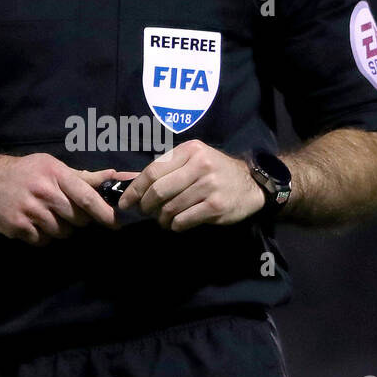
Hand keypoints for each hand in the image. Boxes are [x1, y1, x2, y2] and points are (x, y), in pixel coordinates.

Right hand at [0, 153, 138, 245]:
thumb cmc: (27, 171)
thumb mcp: (53, 166)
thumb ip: (83, 176)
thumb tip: (114, 176)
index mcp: (56, 174)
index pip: (86, 197)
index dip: (104, 213)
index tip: (117, 224)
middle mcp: (44, 192)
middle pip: (77, 219)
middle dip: (78, 219)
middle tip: (65, 211)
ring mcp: (30, 210)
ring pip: (61, 232)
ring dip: (59, 228)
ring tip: (45, 215)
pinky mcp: (17, 226)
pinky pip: (43, 241)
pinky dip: (42, 236)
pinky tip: (33, 223)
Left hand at [116, 139, 263, 230]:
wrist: (251, 184)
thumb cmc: (215, 172)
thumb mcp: (193, 161)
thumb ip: (166, 169)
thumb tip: (129, 184)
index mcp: (190, 151)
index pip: (153, 171)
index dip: (135, 189)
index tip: (125, 202)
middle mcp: (199, 165)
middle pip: (159, 191)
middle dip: (146, 206)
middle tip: (145, 212)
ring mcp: (209, 186)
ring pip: (170, 208)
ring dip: (162, 218)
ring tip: (164, 219)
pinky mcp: (216, 206)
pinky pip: (184, 220)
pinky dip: (175, 225)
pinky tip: (178, 223)